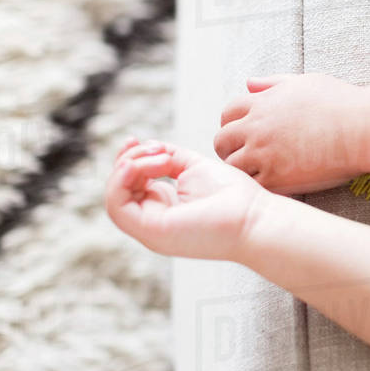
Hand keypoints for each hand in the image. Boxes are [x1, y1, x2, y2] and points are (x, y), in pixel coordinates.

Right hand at [105, 136, 265, 261]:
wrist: (254, 217)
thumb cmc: (235, 198)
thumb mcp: (195, 168)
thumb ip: (169, 157)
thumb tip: (148, 145)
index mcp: (163, 209)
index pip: (129, 185)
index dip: (128, 159)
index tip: (137, 139)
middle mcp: (152, 222)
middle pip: (119, 190)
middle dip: (130, 160)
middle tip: (158, 149)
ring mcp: (149, 230)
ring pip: (115, 197)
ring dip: (130, 167)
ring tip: (161, 158)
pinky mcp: (150, 231)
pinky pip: (117, 206)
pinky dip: (122, 180)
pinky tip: (141, 165)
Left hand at [214, 73, 367, 194]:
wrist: (364, 127)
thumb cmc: (342, 102)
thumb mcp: (304, 82)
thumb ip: (273, 82)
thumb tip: (249, 83)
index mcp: (263, 102)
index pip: (228, 113)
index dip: (233, 124)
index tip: (245, 134)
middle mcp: (257, 126)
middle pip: (222, 140)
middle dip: (230, 148)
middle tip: (247, 157)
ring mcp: (264, 153)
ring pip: (232, 166)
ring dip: (242, 170)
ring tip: (261, 174)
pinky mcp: (276, 177)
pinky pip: (251, 186)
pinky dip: (258, 187)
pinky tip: (274, 185)